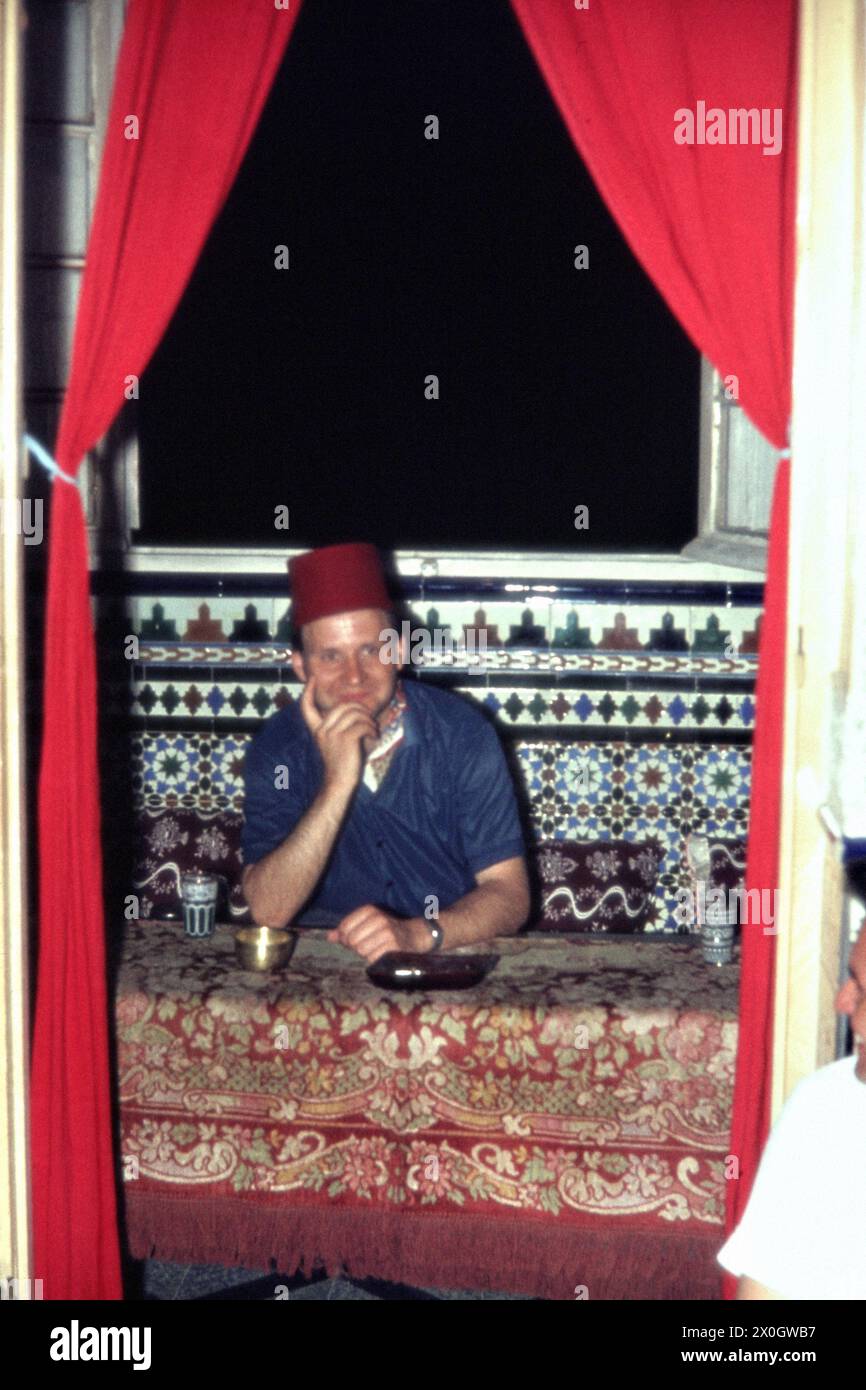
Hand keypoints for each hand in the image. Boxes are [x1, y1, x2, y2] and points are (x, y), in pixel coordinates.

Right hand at [300, 676, 377, 790]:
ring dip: (368, 720)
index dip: (308, 692)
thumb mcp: (336, 742)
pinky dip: (372, 729)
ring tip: (373, 730)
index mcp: (317, 730)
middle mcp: (322, 730)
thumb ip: (341, 726)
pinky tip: (374, 737)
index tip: (312, 679)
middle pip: (342, 706)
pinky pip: (363, 724)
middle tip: (369, 720)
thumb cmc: (342, 764)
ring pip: (355, 713)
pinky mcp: (346, 739)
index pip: (307, 708)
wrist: (339, 783)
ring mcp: (333, 734)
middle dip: (359, 709)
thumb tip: (359, 712)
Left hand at [327, 906, 429, 962]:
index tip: (352, 941)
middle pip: (351, 940)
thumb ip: (348, 930)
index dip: (344, 938)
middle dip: (355, 947)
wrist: (416, 935)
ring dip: (365, 954)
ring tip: (375, 950)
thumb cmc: (388, 931)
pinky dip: (374, 960)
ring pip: (361, 950)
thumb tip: (329, 937)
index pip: (345, 926)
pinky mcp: (394, 946)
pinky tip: (381, 956)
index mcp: (370, 910)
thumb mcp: (368, 924)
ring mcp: (387, 932)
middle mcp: (379, 919)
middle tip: (366, 947)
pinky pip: (372, 958)